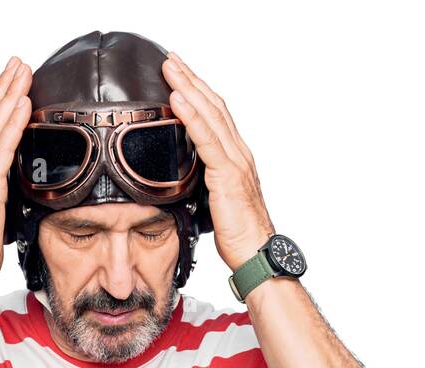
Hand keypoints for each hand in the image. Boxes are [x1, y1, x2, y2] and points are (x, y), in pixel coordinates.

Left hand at [161, 52, 275, 272]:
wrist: (254, 252)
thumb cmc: (237, 232)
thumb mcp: (213, 200)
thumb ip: (202, 181)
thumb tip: (180, 176)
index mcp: (235, 157)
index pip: (215, 115)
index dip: (198, 92)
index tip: (179, 75)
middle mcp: (238, 152)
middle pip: (213, 105)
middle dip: (191, 79)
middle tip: (170, 59)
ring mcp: (235, 160)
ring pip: (211, 115)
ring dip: (188, 88)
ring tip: (170, 69)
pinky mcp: (228, 174)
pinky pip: (207, 139)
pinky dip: (192, 116)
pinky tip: (178, 100)